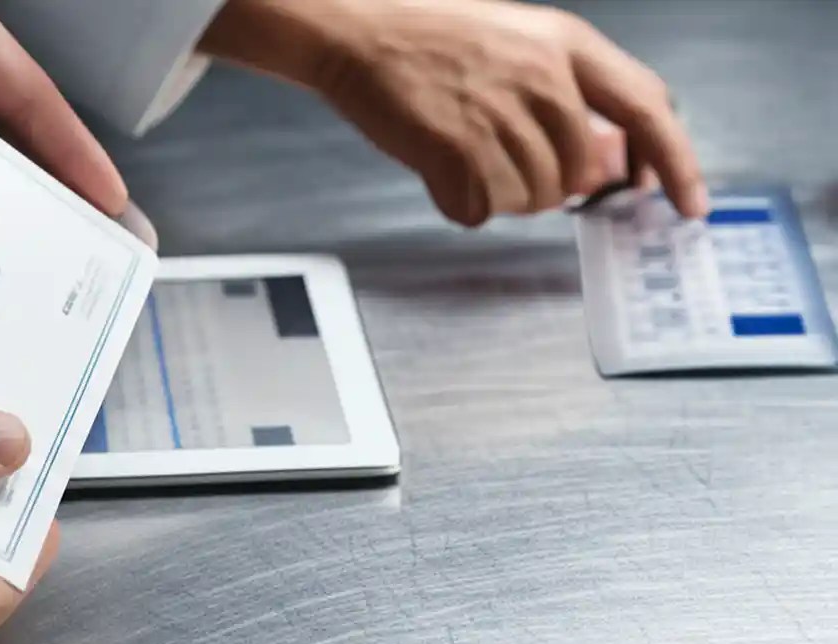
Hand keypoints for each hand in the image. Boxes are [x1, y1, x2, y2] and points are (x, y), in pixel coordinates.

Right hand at [200, 0, 705, 226]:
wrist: (357, 33)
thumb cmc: (429, 38)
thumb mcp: (517, 47)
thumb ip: (569, 99)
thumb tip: (605, 166)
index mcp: (565, 45)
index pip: (646, 110)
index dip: (676, 162)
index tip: (686, 201)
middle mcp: (542, 80)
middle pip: (578, 175)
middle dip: (545, 185)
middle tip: (498, 159)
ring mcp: (500, 117)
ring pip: (530, 200)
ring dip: (498, 193)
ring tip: (462, 153)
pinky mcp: (456, 151)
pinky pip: (479, 210)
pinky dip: (458, 202)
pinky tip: (438, 167)